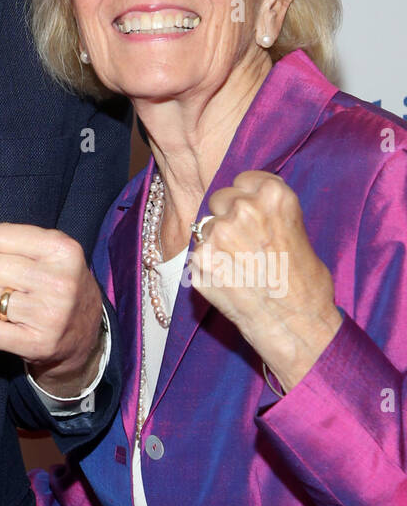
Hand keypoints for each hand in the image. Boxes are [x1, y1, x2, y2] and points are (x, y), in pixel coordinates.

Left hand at [0, 224, 105, 395]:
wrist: (85, 335)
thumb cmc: (55, 285)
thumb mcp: (41, 254)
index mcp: (63, 250)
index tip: (5, 262)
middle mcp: (60, 281)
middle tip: (4, 288)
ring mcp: (49, 315)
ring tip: (2, 307)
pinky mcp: (38, 344)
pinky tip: (3, 327)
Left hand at [189, 169, 341, 390]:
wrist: (295, 326)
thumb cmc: (306, 284)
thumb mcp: (299, 232)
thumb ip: (270, 213)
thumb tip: (250, 207)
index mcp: (273, 195)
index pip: (244, 179)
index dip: (247, 196)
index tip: (252, 212)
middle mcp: (242, 208)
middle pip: (220, 198)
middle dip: (228, 216)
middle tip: (244, 243)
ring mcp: (217, 234)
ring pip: (206, 226)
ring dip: (217, 241)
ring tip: (240, 267)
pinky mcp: (199, 260)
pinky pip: (198, 253)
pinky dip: (208, 265)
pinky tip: (229, 281)